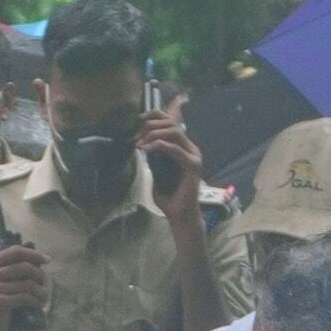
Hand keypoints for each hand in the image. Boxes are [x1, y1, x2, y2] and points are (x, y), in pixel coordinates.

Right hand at [0, 229, 48, 330]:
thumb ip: (10, 260)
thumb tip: (31, 242)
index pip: (15, 251)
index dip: (33, 253)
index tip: (47, 260)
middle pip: (23, 266)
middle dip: (38, 274)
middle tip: (44, 283)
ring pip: (26, 284)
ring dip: (40, 291)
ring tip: (43, 296)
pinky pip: (24, 298)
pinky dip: (34, 301)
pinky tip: (37, 304)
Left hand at [137, 108, 202, 222]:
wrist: (179, 215)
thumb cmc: (168, 197)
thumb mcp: (157, 172)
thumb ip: (154, 158)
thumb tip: (141, 144)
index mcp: (183, 147)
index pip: (172, 122)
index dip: (156, 114)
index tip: (138, 118)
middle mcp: (190, 148)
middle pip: (172, 123)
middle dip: (151, 125)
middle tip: (136, 136)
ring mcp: (193, 155)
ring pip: (174, 131)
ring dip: (154, 134)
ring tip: (140, 143)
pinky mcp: (193, 165)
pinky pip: (175, 149)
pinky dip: (159, 146)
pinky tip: (146, 149)